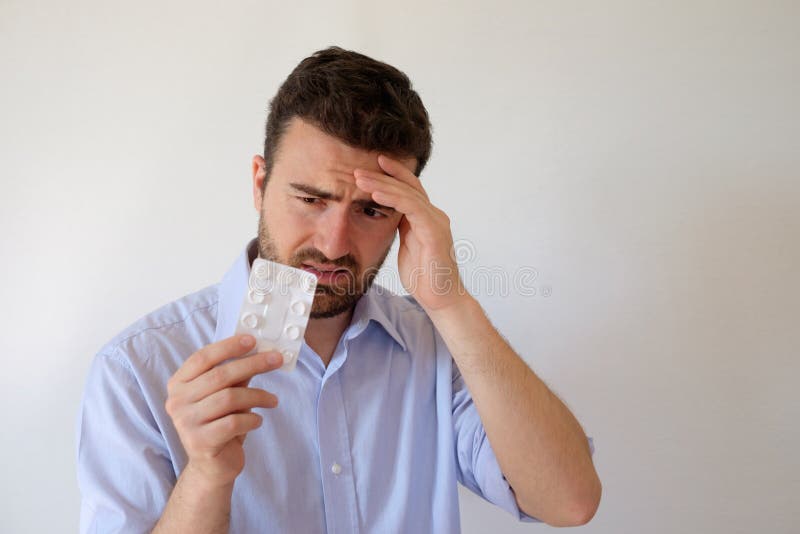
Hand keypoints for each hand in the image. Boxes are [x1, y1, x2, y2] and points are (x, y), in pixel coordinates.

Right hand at [165, 334, 281, 487]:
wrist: (211, 467)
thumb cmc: (219, 423)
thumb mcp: (225, 395)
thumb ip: (234, 374)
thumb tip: (258, 349)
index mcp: (178, 384)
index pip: (202, 357)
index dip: (228, 347)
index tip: (253, 340)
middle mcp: (176, 402)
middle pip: (220, 375)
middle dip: (253, 364)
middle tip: (276, 360)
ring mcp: (185, 423)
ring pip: (230, 398)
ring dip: (258, 395)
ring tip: (273, 400)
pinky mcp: (200, 442)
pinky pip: (234, 422)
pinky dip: (252, 418)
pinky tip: (258, 420)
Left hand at [354, 155, 466, 311]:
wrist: (441, 299)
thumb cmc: (424, 277)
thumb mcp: (406, 246)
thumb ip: (401, 228)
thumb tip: (385, 215)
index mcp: (426, 218)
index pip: (409, 188)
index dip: (392, 174)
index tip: (372, 165)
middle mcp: (434, 215)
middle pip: (408, 186)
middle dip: (382, 176)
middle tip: (358, 169)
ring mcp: (436, 222)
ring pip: (408, 194)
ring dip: (382, 185)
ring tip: (361, 179)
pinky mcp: (435, 233)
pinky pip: (412, 209)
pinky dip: (394, 199)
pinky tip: (377, 195)